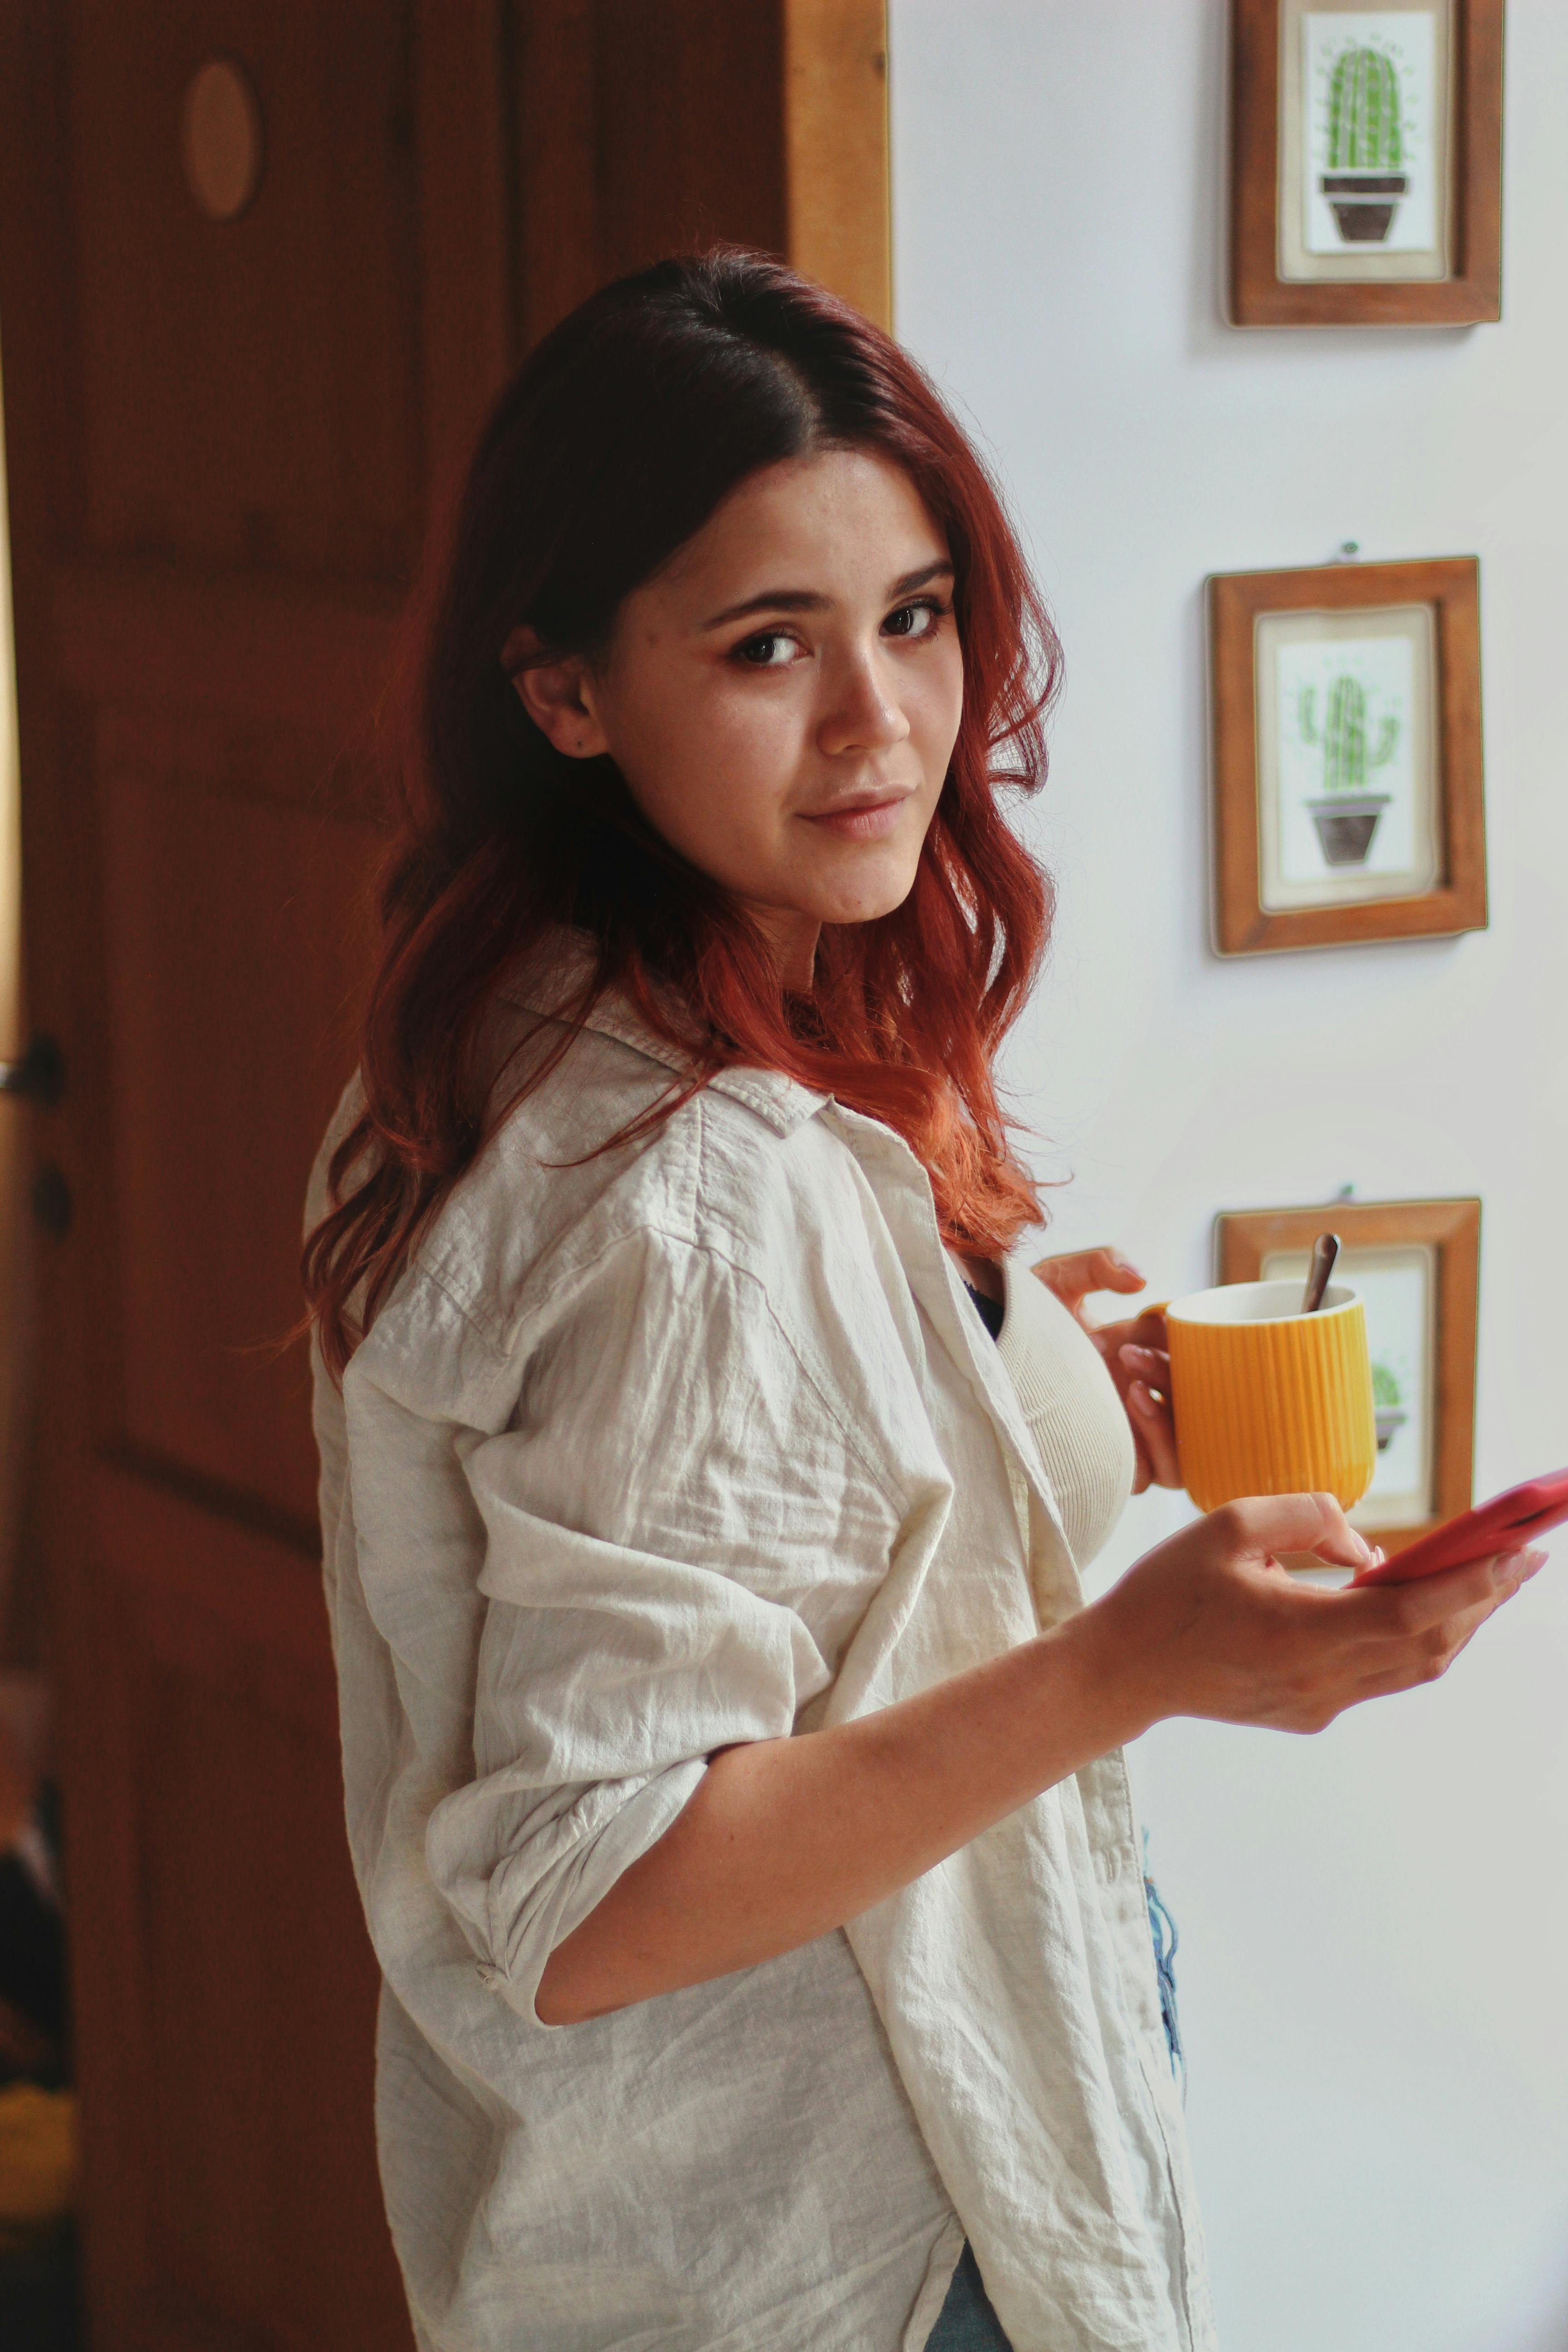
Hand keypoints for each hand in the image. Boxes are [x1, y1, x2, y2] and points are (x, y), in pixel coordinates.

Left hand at [1030, 1246, 1179, 1492]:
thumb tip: (1139, 1280)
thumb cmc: (1019, 1318)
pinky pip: (1159, 1472)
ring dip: (1169, 1416)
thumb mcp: (1061, 1278)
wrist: (981, 1344)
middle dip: (1173, 1378)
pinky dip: (1157, 1443)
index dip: (1182, 1345)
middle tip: (1132, 1356)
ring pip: (1183, 1446)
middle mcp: (1138, 1400)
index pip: (1186, 1363)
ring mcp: (1129, 1436)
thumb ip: (1100, 1264)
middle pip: (1192, 1408)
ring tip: (1132, 1384)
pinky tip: (1125, 1403)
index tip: (1152, 1321)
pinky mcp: (1112, 1465)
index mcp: (1136, 1359)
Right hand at [1091, 1490, 1545, 1735]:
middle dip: (1486, 1601)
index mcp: (1300, 1632)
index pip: (1412, 1613)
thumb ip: (1306, 1517)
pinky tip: (1417, 1603)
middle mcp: (1321, 1679)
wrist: (1124, 1671)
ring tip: (1489, 1581)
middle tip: (1526, 1558)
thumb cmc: (1167, 1593)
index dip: (1474, 1585)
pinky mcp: (1309, 1711)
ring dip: (1458, 1623)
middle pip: (1431, 1645)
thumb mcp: (1228, 1525)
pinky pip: (1381, 1675)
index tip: (1520, 1553)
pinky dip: (1413, 1639)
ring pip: (1414, 1666)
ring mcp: (1318, 1703)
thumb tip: (1368, 1547)